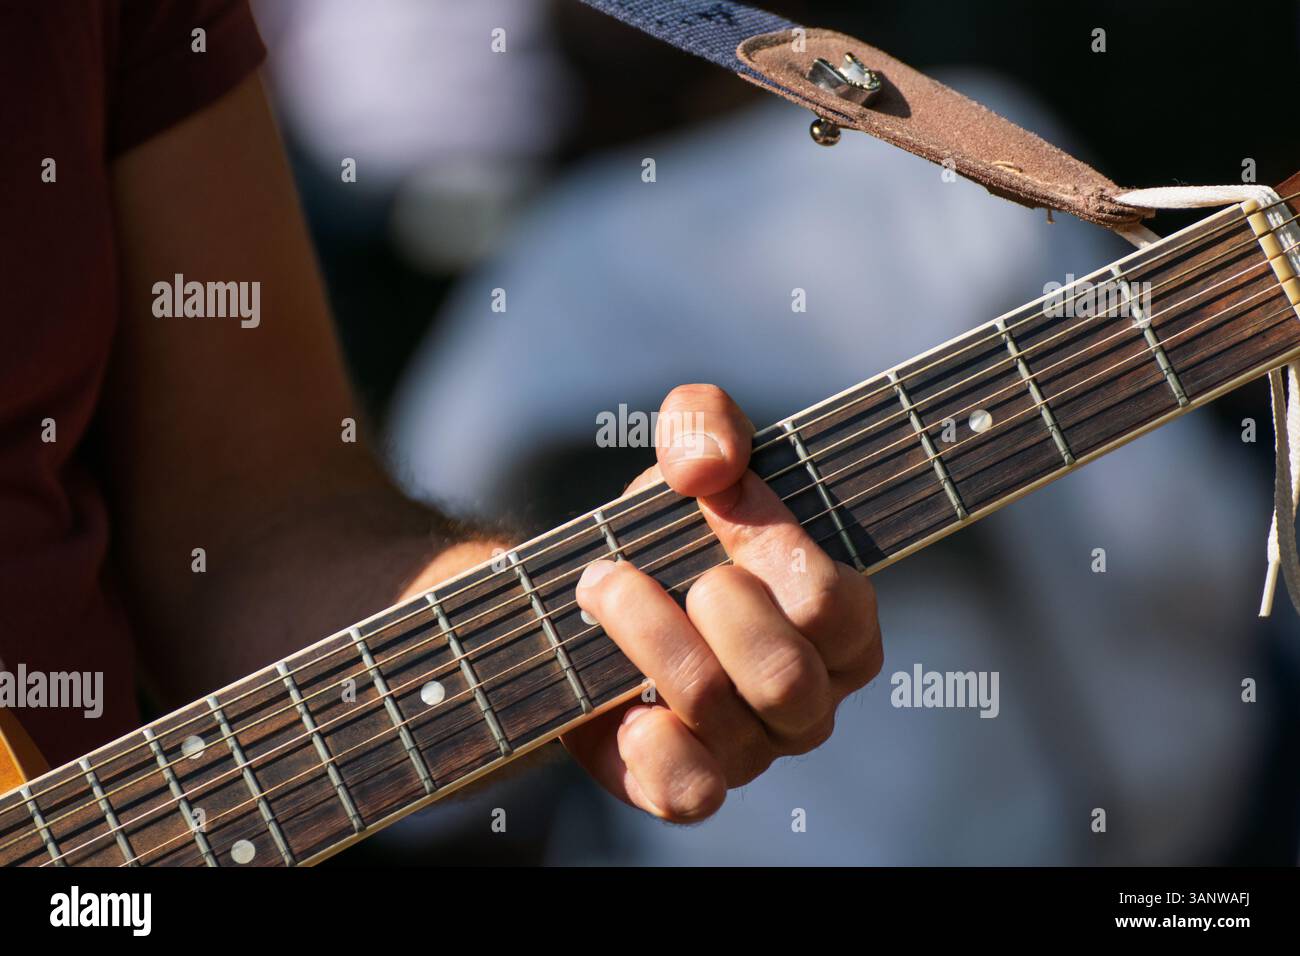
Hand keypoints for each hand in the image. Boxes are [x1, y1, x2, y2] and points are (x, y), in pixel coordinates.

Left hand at [562, 384, 882, 820]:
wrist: (596, 598)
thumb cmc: (673, 530)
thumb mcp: (690, 453)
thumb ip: (708, 423)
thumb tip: (706, 467)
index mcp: (840, 622)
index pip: (828, 601)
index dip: (765, 544)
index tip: (704, 497)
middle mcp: (811, 695)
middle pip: (783, 674)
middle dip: (700, 604)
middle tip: (629, 566)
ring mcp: (755, 748)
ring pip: (719, 713)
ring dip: (644, 638)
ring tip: (601, 590)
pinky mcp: (692, 785)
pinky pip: (691, 792)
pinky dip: (652, 746)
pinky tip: (623, 707)